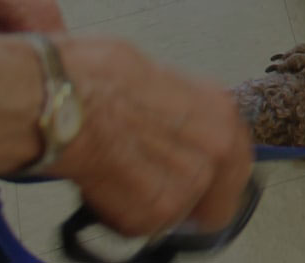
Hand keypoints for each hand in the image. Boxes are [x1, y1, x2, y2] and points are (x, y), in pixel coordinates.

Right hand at [48, 35, 255, 237]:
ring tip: (118, 176)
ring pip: (176, 211)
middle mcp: (217, 147)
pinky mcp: (157, 210)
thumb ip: (181, 118)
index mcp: (220, 111)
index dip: (217, 177)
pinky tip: (103, 185)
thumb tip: (171, 132)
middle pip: (218, 198)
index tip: (206, 186)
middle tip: (159, 195)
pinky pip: (142, 225)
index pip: (237, 160)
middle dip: (191, 202)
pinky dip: (120, 214)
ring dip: (148, 203)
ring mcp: (191, 181)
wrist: (68, 100)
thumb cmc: (100, 81)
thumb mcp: (161, 84)